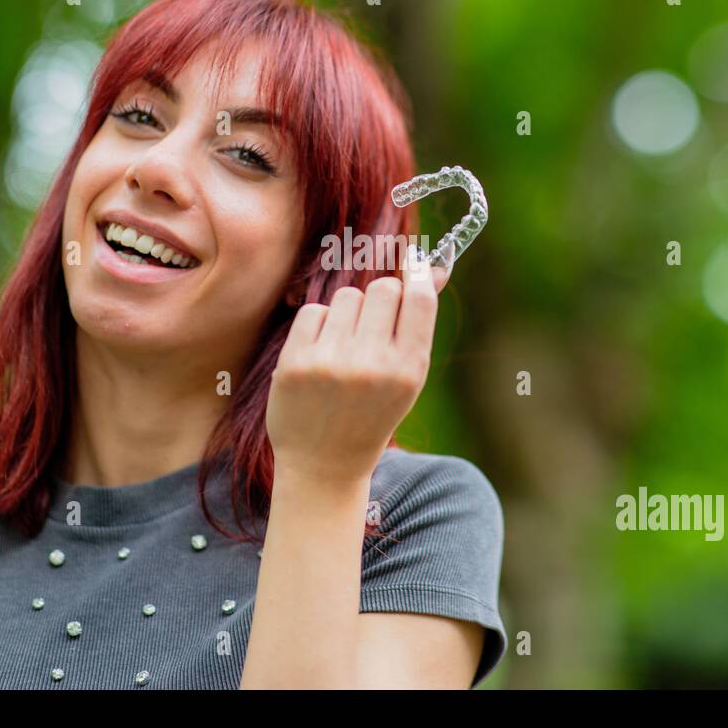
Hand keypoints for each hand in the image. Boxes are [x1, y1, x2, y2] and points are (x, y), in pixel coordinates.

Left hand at [266, 249, 449, 487]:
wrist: (324, 465)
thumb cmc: (372, 413)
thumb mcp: (405, 379)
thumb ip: (416, 325)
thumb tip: (431, 266)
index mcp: (409, 371)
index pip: (419, 299)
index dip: (416, 273)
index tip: (410, 262)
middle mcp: (373, 365)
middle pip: (383, 289)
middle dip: (380, 298)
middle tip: (373, 324)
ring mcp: (332, 362)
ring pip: (347, 296)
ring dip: (347, 313)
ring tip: (344, 348)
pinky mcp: (296, 362)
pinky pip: (314, 311)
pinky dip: (319, 325)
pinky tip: (320, 354)